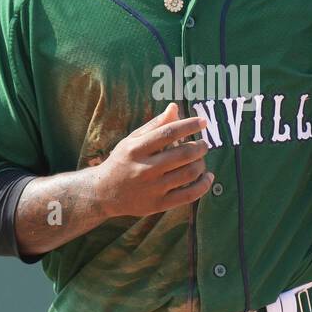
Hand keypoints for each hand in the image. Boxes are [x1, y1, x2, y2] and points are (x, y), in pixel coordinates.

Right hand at [92, 103, 214, 217]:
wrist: (103, 192)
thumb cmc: (122, 161)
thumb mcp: (132, 140)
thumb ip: (154, 125)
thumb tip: (174, 107)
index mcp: (136, 149)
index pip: (168, 133)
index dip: (188, 125)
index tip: (203, 121)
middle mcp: (144, 168)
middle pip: (182, 154)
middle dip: (200, 147)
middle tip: (203, 144)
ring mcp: (152, 188)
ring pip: (188, 174)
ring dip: (202, 164)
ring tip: (201, 160)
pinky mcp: (158, 204)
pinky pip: (188, 195)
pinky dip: (203, 185)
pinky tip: (208, 177)